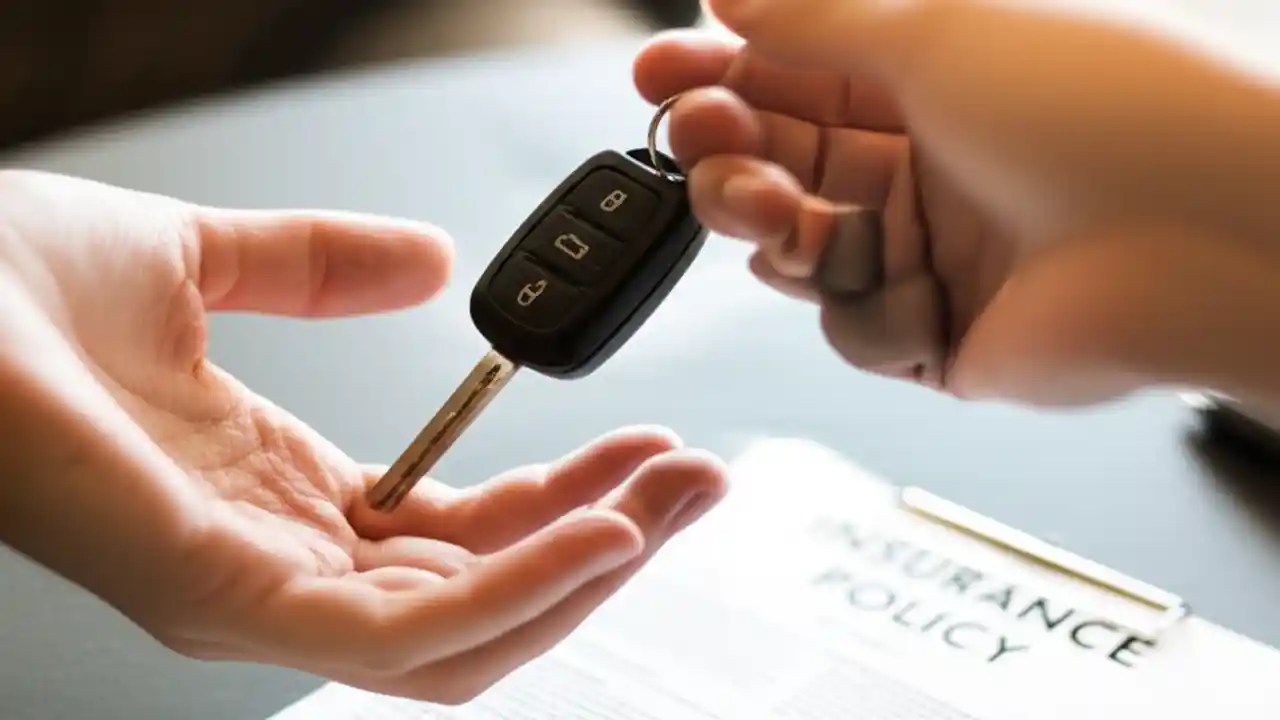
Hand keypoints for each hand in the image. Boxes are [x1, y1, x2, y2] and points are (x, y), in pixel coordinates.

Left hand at [0, 170, 726, 702]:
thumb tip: (433, 261)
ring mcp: (259, 598)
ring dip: (586, 573)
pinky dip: (518, 595)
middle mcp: (281, 567)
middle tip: (700, 482)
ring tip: (674, 507)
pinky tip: (600, 537)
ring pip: (465, 637)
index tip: (645, 445)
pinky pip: (406, 638)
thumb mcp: (207, 260)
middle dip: (606, 541)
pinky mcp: (237, 603)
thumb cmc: (4, 288)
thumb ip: (324, 265)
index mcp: (281, 498)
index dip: (564, 494)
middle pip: (483, 594)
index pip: (459, 531)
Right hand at [635, 0, 1279, 406]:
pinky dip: (858, 307)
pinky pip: (860, 328)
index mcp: (941, 82)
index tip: (662, 72)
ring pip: (809, 250)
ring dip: (766, 223)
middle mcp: (939, 167)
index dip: (725, 73)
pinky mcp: (950, 339)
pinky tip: (880, 279)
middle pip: (793, 163)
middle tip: (690, 132)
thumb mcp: (937, 31)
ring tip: (759, 202)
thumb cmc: (1107, 106)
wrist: (1209, 234)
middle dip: (728, 148)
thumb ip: (816, 23)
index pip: (804, 80)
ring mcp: (944, 256)